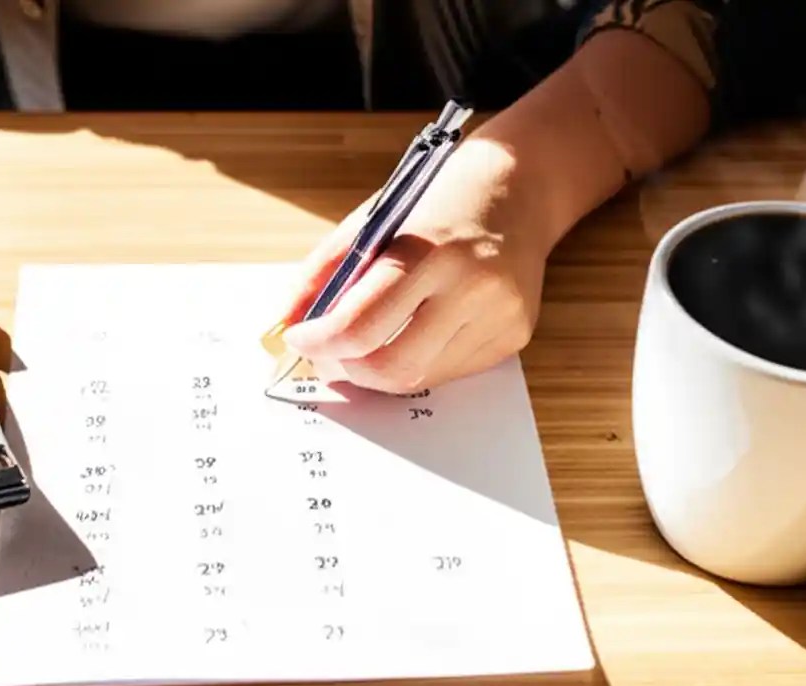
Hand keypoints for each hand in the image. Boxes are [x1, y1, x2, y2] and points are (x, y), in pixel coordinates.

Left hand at [276, 141, 552, 393]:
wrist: (517, 188)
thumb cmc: (437, 201)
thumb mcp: (371, 220)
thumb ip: (323, 273)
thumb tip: (287, 325)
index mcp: (429, 249)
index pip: (360, 324)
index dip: (319, 342)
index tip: (298, 338)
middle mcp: (471, 286)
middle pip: (391, 366)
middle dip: (345, 369)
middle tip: (325, 354)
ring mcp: (499, 315)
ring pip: (420, 378)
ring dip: (377, 371)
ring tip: (362, 344)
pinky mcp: (515, 335)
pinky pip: (449, 371)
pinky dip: (416, 362)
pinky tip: (411, 333)